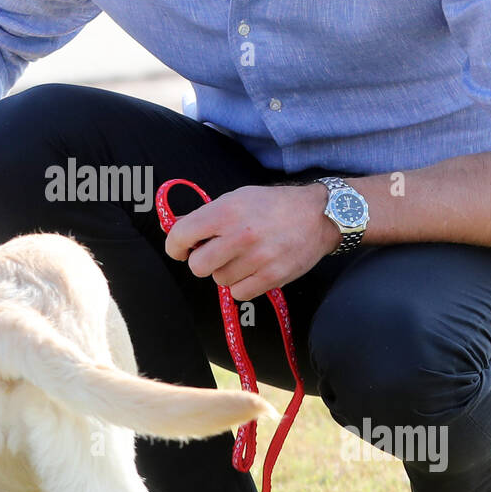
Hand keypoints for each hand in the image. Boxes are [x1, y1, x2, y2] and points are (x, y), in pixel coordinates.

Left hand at [163, 183, 339, 299]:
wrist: (317, 215)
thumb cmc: (272, 205)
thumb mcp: (236, 198)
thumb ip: (205, 215)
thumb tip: (173, 228)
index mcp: (226, 211)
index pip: (182, 235)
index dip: (175, 246)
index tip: (181, 249)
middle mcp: (240, 235)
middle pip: (197, 265)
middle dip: (201, 261)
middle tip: (214, 254)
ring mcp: (257, 258)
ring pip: (219, 280)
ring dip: (224, 272)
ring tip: (241, 258)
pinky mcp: (272, 277)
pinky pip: (239, 293)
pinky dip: (241, 285)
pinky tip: (251, 270)